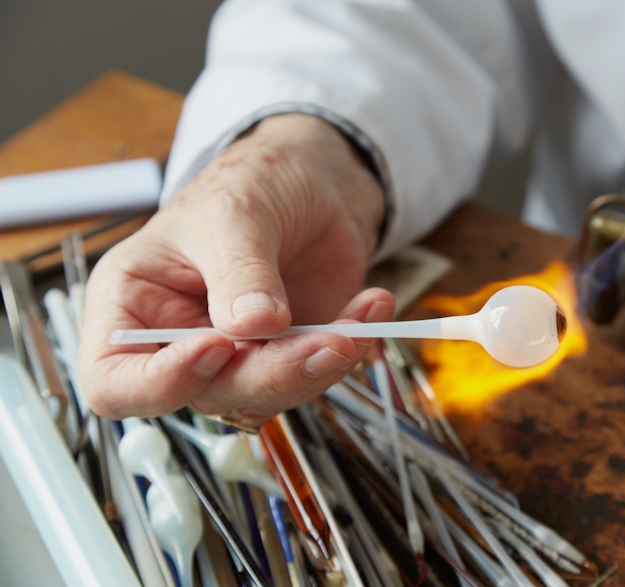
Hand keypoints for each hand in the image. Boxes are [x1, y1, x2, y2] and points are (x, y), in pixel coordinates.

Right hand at [79, 114, 393, 421]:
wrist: (313, 182)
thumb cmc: (250, 182)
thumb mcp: (234, 213)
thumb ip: (240, 271)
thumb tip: (253, 326)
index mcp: (134, 306)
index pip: (115, 380)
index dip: (160, 384)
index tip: (216, 346)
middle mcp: (179, 342)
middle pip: (211, 394)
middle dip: (274, 372)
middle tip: (326, 340)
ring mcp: (238, 355)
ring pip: (270, 394)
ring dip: (321, 364)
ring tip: (360, 317)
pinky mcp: (288, 355)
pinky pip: (316, 373)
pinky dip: (351, 347)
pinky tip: (372, 306)